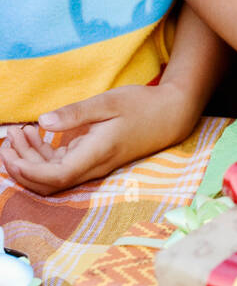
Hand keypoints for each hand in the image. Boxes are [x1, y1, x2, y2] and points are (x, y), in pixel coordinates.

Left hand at [0, 83, 196, 195]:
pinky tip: (36, 133)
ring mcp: (92, 165)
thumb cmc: (142, 106)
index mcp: (96, 154)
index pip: (55, 177)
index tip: (9, 152)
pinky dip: (43, 153)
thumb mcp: (109, 102)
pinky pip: (62, 164)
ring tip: (15, 132)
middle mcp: (92, 166)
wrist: (170, 115)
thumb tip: (43, 122)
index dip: (27, 172)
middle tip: (5, 140)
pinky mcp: (93, 158)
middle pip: (48, 183)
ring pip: (52, 175)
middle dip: (20, 167)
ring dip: (30, 158)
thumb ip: (76, 114)